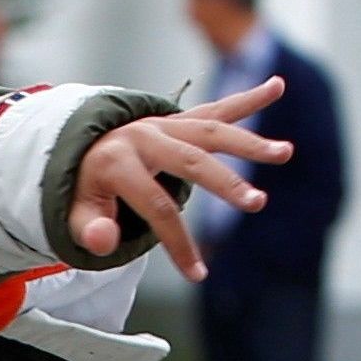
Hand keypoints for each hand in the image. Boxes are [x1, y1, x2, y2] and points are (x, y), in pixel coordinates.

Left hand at [69, 81, 293, 278]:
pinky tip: (276, 86)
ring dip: (249, 143)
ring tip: (284, 153)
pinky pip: (217, 108)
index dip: (177, 242)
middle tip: (256, 203)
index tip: (197, 274)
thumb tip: (104, 240)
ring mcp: (164, 124)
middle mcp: (144, 136)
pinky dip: (248, 98)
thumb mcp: (76, 214)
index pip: (155, 206)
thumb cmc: (86, 189)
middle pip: (190, 161)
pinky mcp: (180, 121)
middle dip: (225, 183)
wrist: (80, 149)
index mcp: (117, 162)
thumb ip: (90, 228)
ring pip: (210, 131)